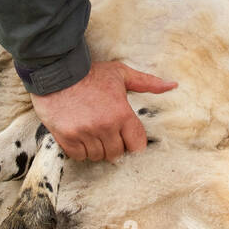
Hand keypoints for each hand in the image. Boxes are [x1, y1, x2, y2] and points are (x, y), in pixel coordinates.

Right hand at [30, 59, 176, 161]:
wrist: (56, 72)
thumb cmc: (90, 73)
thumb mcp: (121, 73)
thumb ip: (147, 82)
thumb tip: (172, 85)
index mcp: (122, 113)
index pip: (137, 146)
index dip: (132, 144)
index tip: (125, 137)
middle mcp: (105, 126)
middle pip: (117, 154)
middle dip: (114, 146)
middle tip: (106, 132)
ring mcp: (85, 133)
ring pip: (98, 156)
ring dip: (96, 148)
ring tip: (91, 131)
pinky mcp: (67, 137)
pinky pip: (79, 156)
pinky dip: (80, 149)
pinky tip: (79, 135)